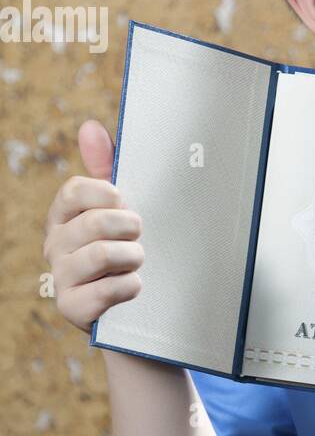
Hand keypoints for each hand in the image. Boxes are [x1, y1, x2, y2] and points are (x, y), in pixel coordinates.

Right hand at [42, 120, 144, 332]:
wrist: (137, 305)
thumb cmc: (127, 245)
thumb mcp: (120, 206)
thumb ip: (107, 165)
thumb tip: (90, 126)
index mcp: (63, 215)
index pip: (74, 190)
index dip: (106, 194)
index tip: (124, 201)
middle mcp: (55, 244)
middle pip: (96, 222)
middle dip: (130, 227)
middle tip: (139, 235)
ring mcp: (60, 278)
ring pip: (104, 255)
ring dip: (134, 257)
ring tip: (137, 261)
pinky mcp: (72, 309)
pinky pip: (109, 290)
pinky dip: (131, 286)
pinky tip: (133, 287)